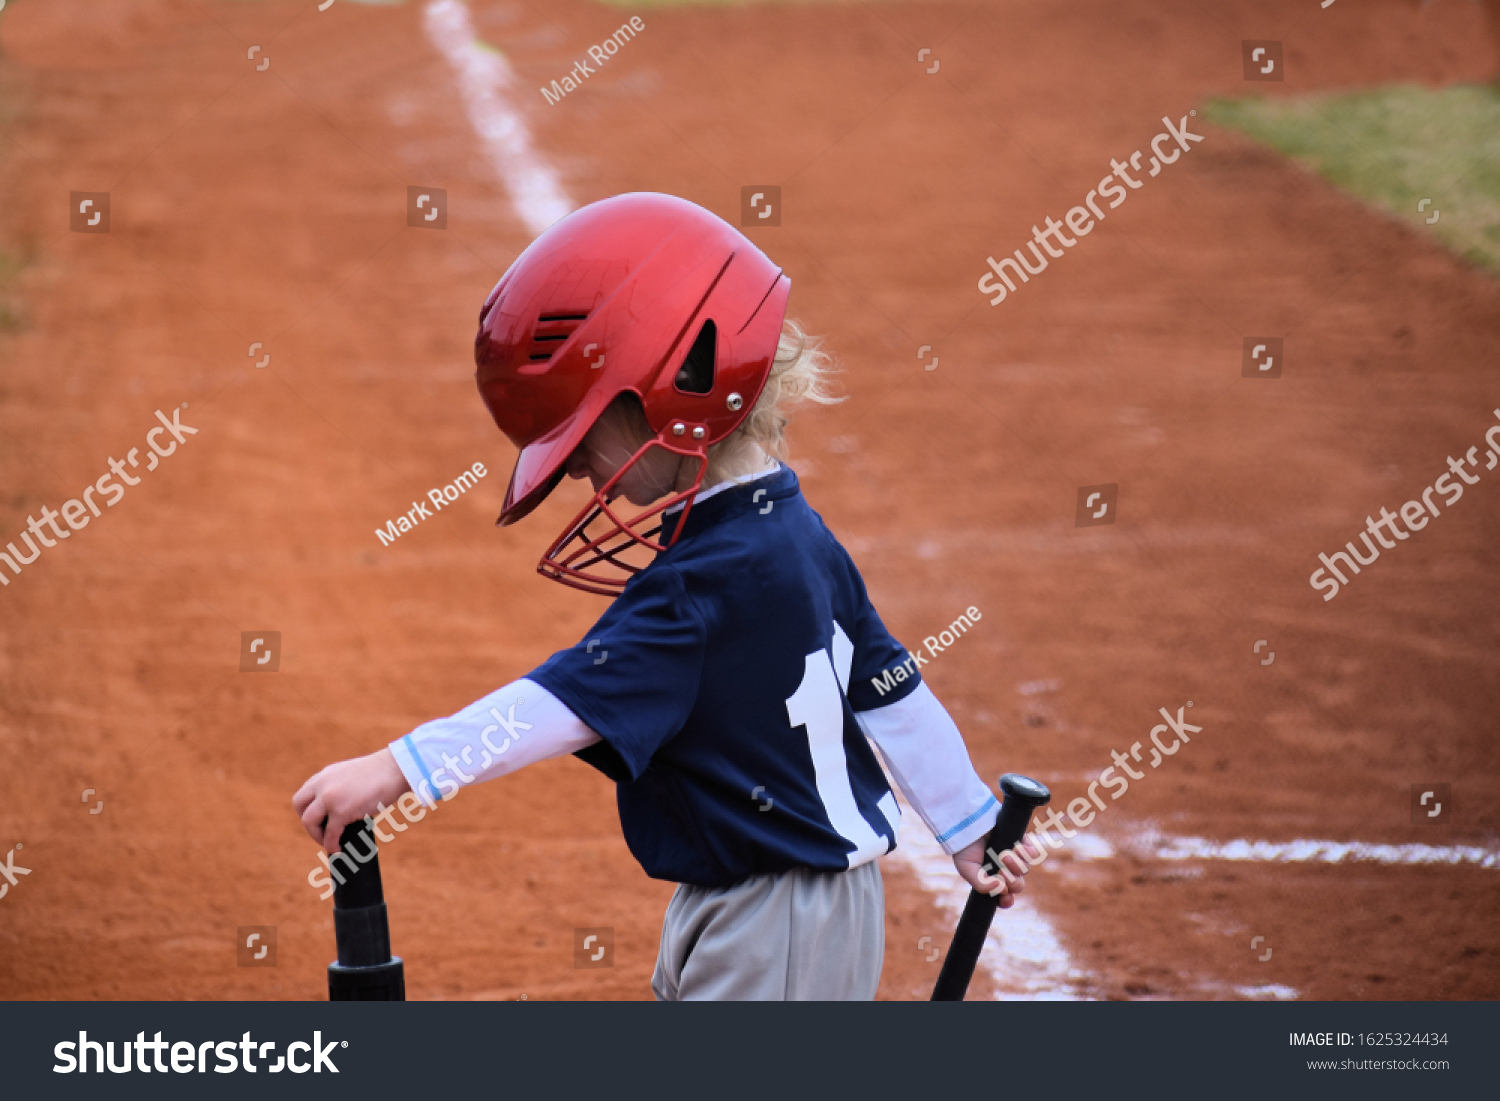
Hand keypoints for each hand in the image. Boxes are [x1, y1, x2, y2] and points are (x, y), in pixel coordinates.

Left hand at [293, 748, 409, 852]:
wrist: (395, 769)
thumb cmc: (382, 773)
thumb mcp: (352, 776)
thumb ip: (341, 788)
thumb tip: (340, 812)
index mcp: (325, 775)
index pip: (304, 795)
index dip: (307, 810)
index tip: (318, 820)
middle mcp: (323, 784)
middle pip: (300, 807)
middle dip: (308, 823)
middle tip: (320, 832)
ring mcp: (330, 797)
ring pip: (309, 821)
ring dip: (316, 836)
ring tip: (328, 843)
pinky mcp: (341, 810)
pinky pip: (330, 834)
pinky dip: (331, 844)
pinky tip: (338, 849)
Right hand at [952, 833, 1043, 907]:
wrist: (966, 823)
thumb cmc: (965, 847)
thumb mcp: (967, 869)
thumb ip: (981, 884)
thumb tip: (1002, 890)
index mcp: (993, 879)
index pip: (1005, 897)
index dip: (1007, 900)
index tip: (1005, 897)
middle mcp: (1006, 870)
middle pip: (1018, 884)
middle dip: (1012, 882)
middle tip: (1001, 872)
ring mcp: (1015, 856)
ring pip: (1025, 869)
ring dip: (1016, 865)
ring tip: (1004, 855)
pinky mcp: (1021, 842)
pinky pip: (1032, 853)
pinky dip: (1026, 853)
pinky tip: (1016, 848)